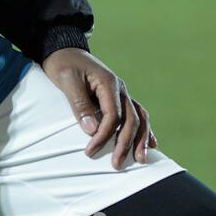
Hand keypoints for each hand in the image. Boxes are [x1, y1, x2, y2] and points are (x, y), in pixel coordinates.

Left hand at [41, 48, 156, 168]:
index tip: (90, 151)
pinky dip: (145, 130)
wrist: (65, 50)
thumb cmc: (64, 65)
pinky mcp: (118, 99)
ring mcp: (122, 94)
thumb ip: (80, 104)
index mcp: (108, 83)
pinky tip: (151, 144)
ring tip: (141, 159)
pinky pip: (136, 115)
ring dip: (141, 139)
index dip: (104, 135)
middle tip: (116, 165)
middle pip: (131, 119)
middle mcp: (120, 89)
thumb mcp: (67, 81)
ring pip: (139, 118)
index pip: (113, 115)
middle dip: (125, 143)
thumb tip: (91, 130)